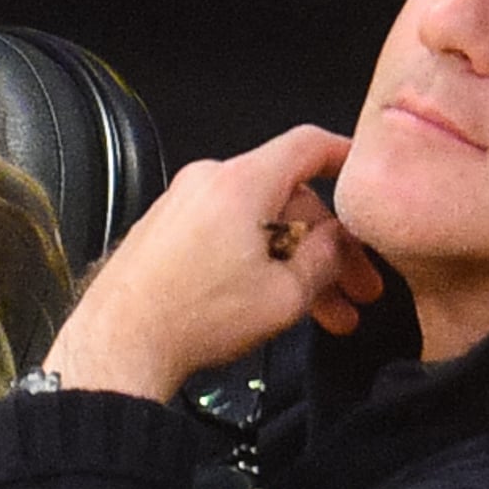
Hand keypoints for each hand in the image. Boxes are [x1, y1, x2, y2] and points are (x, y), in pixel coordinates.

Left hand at [44, 125, 383, 401]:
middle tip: (357, 287)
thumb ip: (326, 257)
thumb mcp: (285, 295)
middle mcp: (206, 183)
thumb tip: (340, 240)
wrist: (120, 343)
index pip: (307, 146)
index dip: (347, 157)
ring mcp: (182, 205)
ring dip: (297, 263)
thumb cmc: (192, 318)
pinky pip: (228, 233)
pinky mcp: (167, 230)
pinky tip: (279, 301)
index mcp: (239, 183)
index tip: (368, 176)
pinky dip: (259, 260)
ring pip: (261, 223)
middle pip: (289, 197)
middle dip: (329, 245)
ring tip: (328, 312)